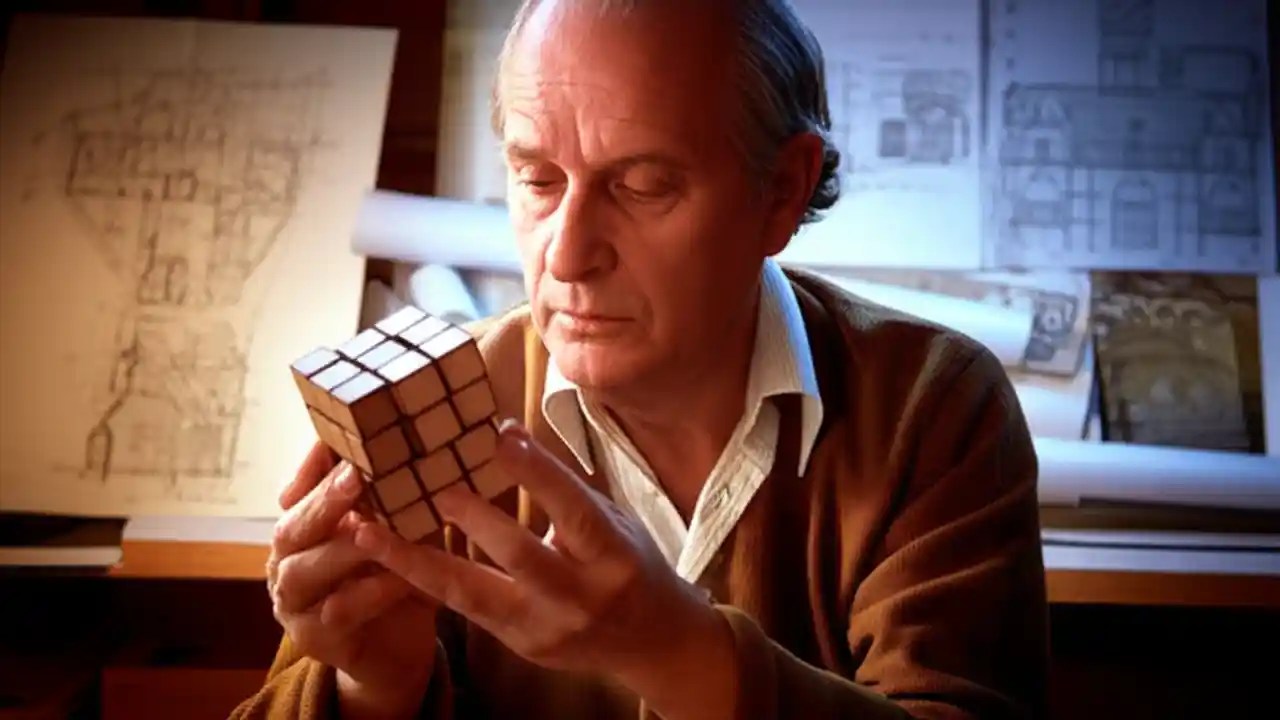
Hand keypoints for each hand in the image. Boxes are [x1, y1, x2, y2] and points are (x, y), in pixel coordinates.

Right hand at [267, 441, 439, 717]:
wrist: (398, 650)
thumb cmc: (396, 580)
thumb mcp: (400, 532)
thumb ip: (399, 495)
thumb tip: (431, 444)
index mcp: (305, 527)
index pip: (299, 488)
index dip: (313, 464)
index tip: (338, 439)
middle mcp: (288, 560)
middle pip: (291, 526)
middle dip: (323, 500)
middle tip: (355, 477)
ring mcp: (294, 602)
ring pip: (303, 570)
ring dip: (342, 548)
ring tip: (373, 530)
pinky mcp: (312, 638)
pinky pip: (336, 612)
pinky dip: (368, 593)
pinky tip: (399, 580)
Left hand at [352, 421, 738, 719]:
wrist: (653, 643)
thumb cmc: (631, 565)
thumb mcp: (613, 522)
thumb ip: (564, 489)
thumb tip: (506, 434)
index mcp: (613, 557)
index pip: (573, 510)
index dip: (537, 472)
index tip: (500, 434)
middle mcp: (580, 596)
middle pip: (520, 555)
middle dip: (471, 518)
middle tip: (427, 481)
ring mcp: (546, 628)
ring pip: (473, 593)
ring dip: (415, 559)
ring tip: (368, 531)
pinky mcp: (521, 645)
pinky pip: (465, 609)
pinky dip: (426, 580)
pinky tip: (388, 557)